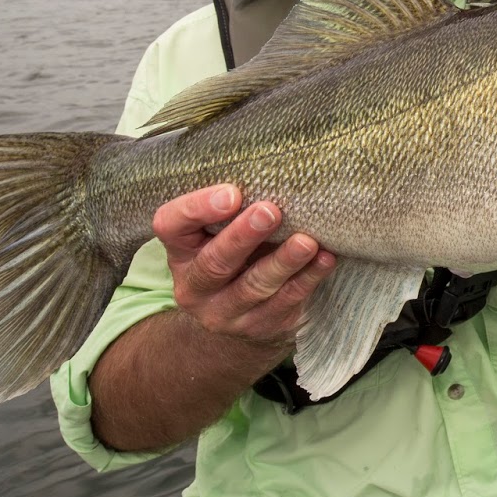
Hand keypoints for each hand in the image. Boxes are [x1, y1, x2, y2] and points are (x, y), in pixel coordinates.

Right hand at [153, 183, 335, 347]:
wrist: (237, 314)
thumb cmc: (233, 251)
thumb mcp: (218, 230)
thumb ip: (232, 206)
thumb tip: (274, 171)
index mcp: (181, 250)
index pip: (171, 226)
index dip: (197, 209)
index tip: (232, 193)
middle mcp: (194, 286)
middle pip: (214, 262)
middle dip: (243, 236)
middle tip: (270, 211)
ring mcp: (225, 311)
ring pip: (253, 286)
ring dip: (283, 261)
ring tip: (307, 242)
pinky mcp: (259, 325)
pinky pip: (285, 302)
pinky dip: (307, 279)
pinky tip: (325, 259)